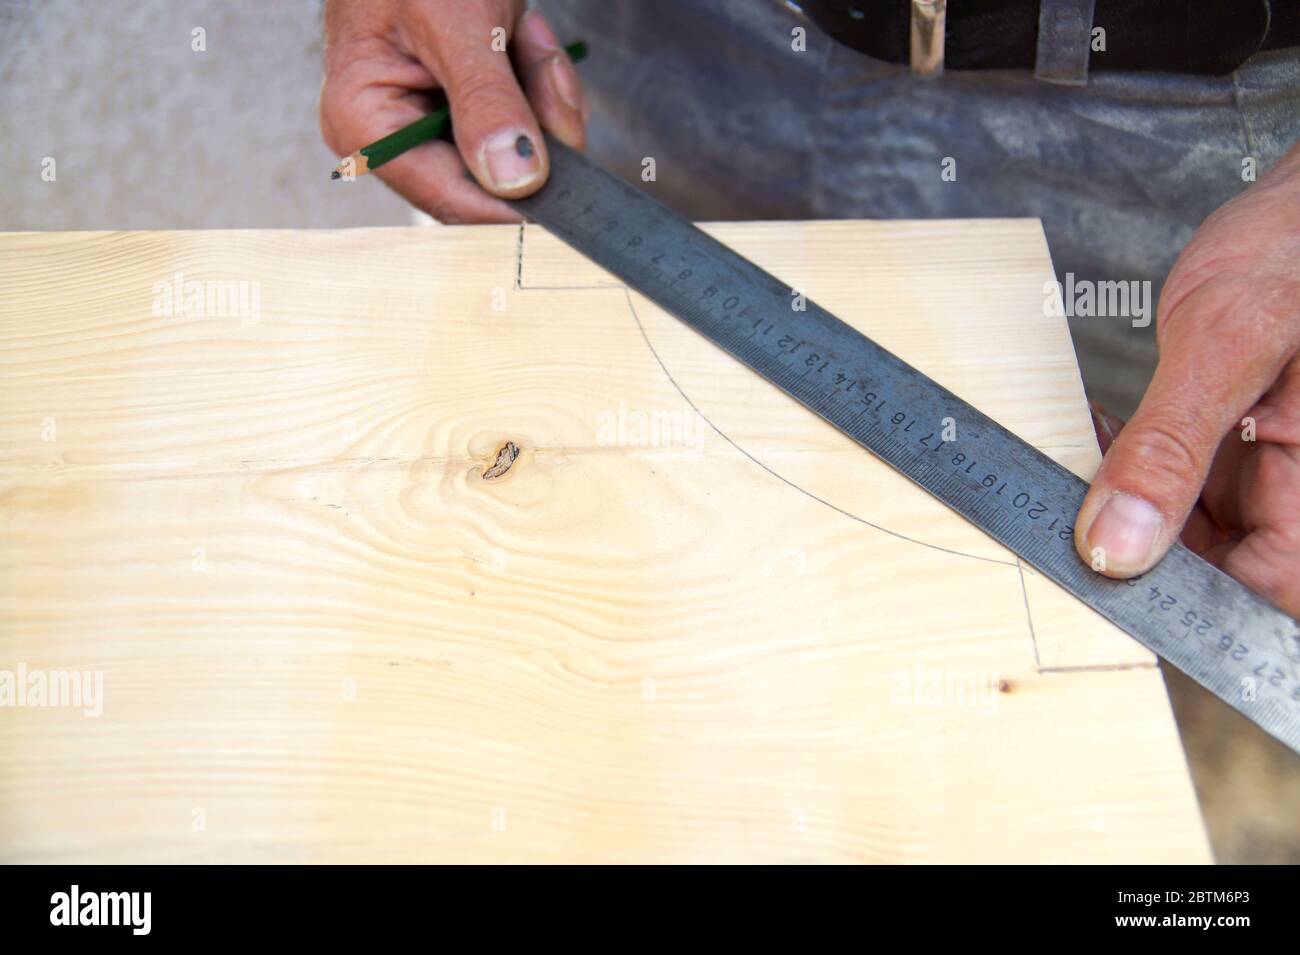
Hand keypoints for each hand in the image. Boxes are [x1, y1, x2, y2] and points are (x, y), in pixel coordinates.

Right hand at [320, 0, 587, 222]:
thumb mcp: (454, 22)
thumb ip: (485, 100)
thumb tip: (514, 180)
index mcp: (366, 125)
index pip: (450, 199)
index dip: (515, 204)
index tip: (574, 195)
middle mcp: (396, 135)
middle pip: (495, 178)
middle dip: (535, 121)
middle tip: (533, 52)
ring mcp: (435, 119)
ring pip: (524, 147)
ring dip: (542, 87)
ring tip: (521, 28)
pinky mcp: (470, 102)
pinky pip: (528, 116)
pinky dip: (540, 74)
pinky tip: (522, 31)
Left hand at [1075, 144, 1299, 615]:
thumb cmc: (1298, 247)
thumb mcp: (1225, 341)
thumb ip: (1170, 448)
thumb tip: (1117, 547)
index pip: (1268, 585)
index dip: (1188, 599)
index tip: (1100, 572)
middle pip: (1229, 567)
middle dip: (1142, 542)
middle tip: (1067, 506)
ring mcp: (1281, 470)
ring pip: (1199, 532)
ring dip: (1131, 503)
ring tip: (1081, 456)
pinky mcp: (1248, 449)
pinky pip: (1190, 487)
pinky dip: (1140, 467)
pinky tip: (1105, 433)